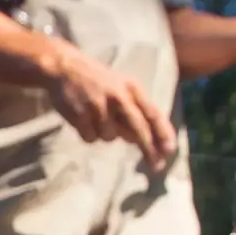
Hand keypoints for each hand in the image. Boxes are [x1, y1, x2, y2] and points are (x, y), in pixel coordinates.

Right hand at [45, 38, 176, 170]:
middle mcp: (118, 96)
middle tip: (157, 167)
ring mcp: (98, 106)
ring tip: (95, 117)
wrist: (65, 68)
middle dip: (149, 149)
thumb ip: (133, 111)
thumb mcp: (121, 88)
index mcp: (131, 88)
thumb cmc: (97, 81)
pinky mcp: (80, 115)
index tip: (170, 150)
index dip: (163, 132)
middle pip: (138, 128)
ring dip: (105, 134)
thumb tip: (141, 140)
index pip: (152, 112)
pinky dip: (88, 134)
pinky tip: (83, 119)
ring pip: (110, 137)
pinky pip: (90, 138)